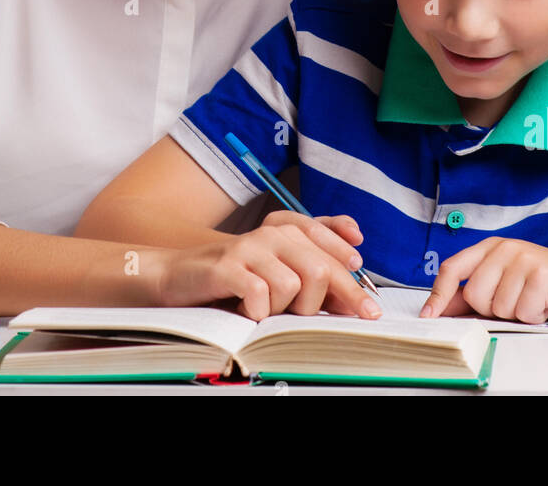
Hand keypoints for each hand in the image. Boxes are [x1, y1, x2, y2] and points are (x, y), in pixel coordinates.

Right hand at [153, 214, 378, 321]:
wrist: (177, 275)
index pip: (332, 249)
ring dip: (282, 310)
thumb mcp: (277, 272)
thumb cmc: (234, 279)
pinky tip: (246, 312)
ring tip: (264, 311)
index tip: (369, 310)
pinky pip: (260, 296)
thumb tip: (354, 287)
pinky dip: (257, 313)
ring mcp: (249, 247)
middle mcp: (272, 233)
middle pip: (319, 270)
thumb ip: (314, 271)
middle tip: (303, 318)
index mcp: (288, 231)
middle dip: (319, 304)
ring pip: (292, 286)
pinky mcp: (227, 266)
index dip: (353, 281)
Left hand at [419, 237, 547, 322]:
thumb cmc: (545, 286)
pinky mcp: (542, 274)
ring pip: (498, 308)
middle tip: (516, 301)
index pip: (452, 268)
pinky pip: (522, 313)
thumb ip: (474, 294)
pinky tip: (547, 302)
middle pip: (474, 296)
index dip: (438, 294)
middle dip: (493, 310)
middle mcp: (505, 247)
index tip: (429, 315)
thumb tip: (440, 309)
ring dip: (517, 314)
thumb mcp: (505, 284)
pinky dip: (535, 316)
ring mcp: (523, 258)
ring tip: (534, 299)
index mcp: (491, 247)